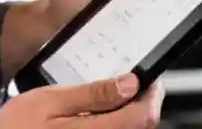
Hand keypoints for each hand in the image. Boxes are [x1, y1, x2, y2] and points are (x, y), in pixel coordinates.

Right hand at [0, 74, 163, 127]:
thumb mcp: (49, 101)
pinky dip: (113, 124)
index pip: (143, 116)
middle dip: (142, 104)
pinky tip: (98, 115)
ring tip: (115, 97)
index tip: (148, 78)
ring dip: (128, 115)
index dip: (152, 94)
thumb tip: (130, 84)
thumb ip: (92, 94)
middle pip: (140, 127)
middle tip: (133, 84)